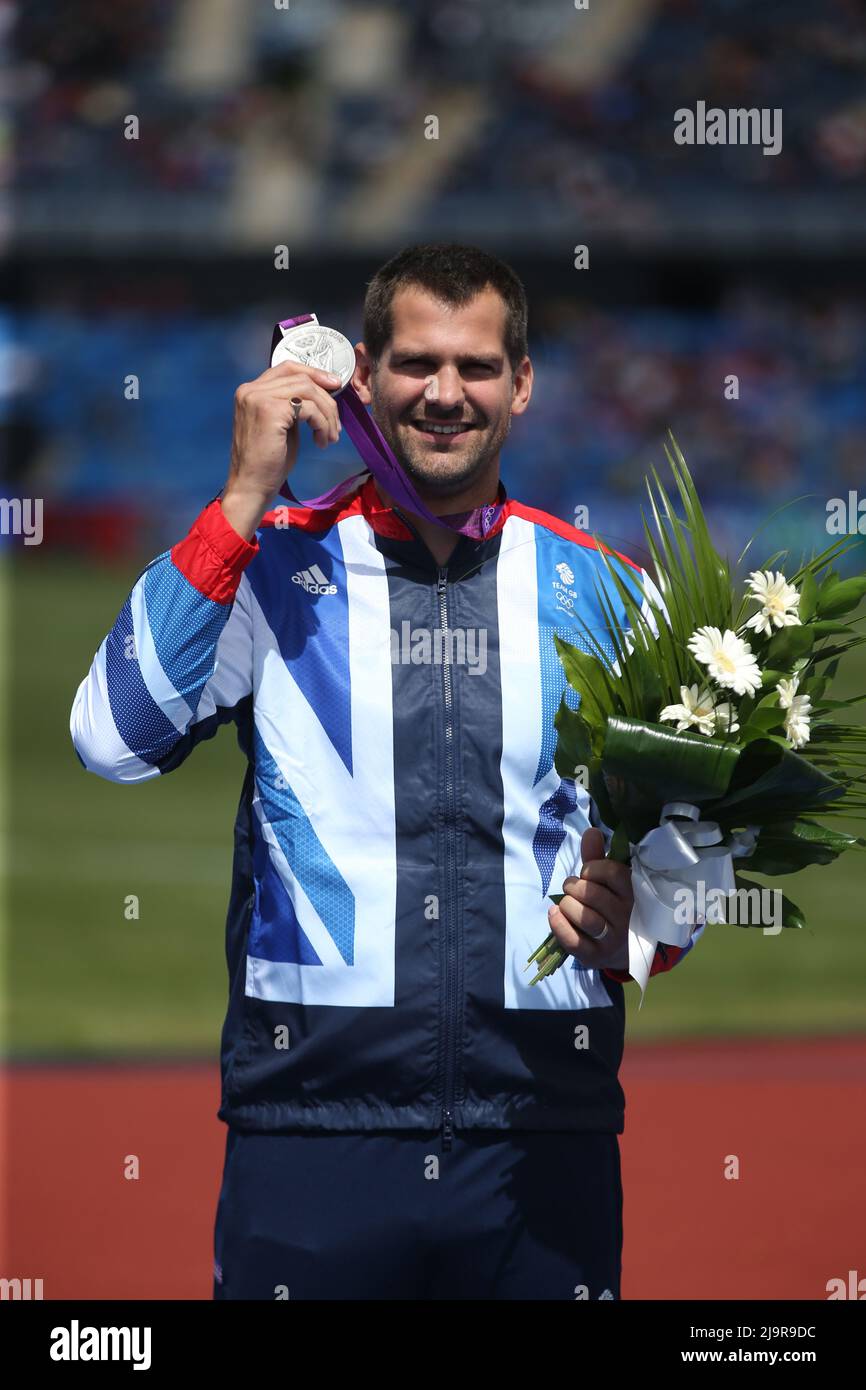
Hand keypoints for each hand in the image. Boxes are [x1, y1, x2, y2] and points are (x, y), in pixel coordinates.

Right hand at [220, 361, 343, 538]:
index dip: (314, 373)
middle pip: (301, 378)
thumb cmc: (267, 462)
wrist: (252, 486)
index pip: (287, 367)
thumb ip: (293, 405)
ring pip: (308, 391)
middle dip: (326, 399)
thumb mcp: (281, 425)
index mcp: (251, 390)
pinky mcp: (270, 411)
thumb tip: (322, 395)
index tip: (335, 384)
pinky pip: (309, 409)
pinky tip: (321, 441)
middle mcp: (251, 389)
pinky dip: (322, 424)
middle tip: (337, 424)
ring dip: (327, 414)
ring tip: (331, 436)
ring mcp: (259, 398)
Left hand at [547, 828, 632, 971]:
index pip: (612, 873)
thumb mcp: (608, 882)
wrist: (623, 949)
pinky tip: (555, 914)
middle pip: (592, 894)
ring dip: (566, 905)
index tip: (587, 873)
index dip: (592, 868)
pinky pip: (572, 940)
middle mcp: (626, 917)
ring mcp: (612, 939)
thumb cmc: (612, 906)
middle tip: (571, 889)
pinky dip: (558, 924)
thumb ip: (597, 857)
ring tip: (565, 904)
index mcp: (632, 894)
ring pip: (584, 917)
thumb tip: (591, 830)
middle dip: (573, 886)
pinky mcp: (595, 956)